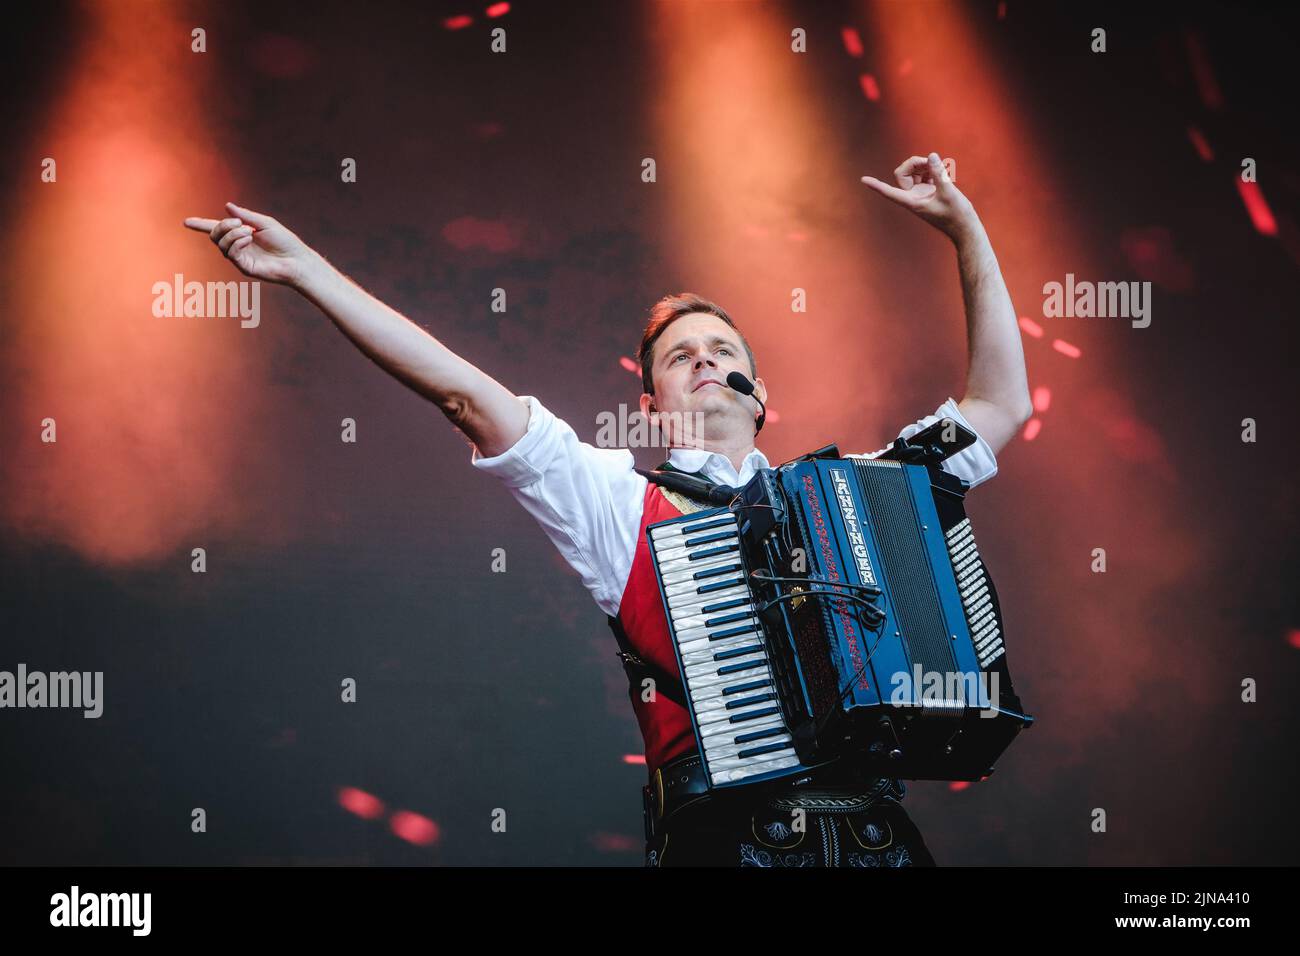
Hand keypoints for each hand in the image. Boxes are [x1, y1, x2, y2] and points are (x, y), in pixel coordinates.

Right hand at [183, 202, 315, 285]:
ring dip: (232, 233)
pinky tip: (249, 238)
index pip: (217, 229)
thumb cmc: (285, 241)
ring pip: (221, 244)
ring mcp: (240, 258)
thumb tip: (228, 206)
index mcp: (241, 234)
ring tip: (249, 232)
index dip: (201, 225)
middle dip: (222, 226)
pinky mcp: (244, 267)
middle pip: (215, 235)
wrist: (297, 259)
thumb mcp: (265, 223)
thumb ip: (246, 216)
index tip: (186, 222)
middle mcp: (238, 246)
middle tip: (239, 223)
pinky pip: (230, 253)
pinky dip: (237, 242)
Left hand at [861, 152, 978, 241]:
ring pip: (914, 172)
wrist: (965, 228)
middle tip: (929, 161)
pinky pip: (925, 175)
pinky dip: (933, 169)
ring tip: (942, 167)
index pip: (889, 192)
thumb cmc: (957, 216)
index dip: (877, 186)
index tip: (863, 180)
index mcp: (912, 202)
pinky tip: (945, 170)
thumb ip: (938, 173)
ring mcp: (921, 194)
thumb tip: (931, 156)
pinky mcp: (930, 191)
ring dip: (925, 165)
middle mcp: (914, 197)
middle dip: (914, 163)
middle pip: (902, 174)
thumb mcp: (948, 192)